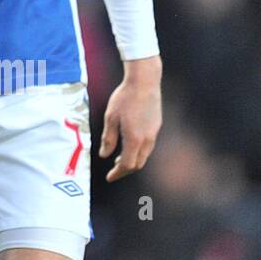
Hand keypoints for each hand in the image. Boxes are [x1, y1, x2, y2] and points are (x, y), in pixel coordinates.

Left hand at [100, 55, 161, 180]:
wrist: (145, 82)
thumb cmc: (124, 98)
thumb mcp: (110, 117)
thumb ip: (108, 138)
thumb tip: (104, 155)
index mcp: (134, 139)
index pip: (127, 164)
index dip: (117, 173)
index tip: (109, 177)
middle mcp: (147, 139)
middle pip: (138, 164)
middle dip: (125, 170)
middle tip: (113, 171)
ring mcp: (154, 133)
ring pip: (144, 156)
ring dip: (132, 161)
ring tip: (118, 159)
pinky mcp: (156, 127)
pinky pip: (148, 146)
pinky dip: (138, 152)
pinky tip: (129, 145)